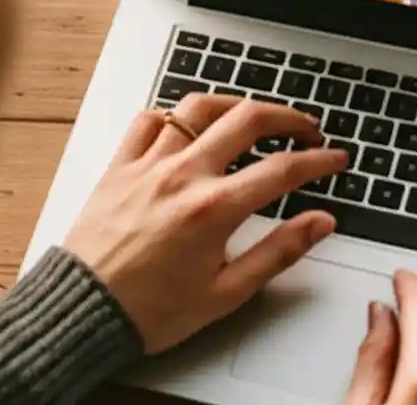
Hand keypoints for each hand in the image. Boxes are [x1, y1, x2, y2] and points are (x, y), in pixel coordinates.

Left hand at [64, 94, 347, 353]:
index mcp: (215, 209)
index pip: (284, 169)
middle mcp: (183, 176)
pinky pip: (148, 121)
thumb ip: (279, 251)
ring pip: (198, 107)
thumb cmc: (149, 310)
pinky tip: (187, 127)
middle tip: (306, 129)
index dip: (319, 160)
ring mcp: (149, 166)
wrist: (82, 313)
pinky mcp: (120, 167)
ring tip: (253, 115)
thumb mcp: (227, 293)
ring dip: (234, 104)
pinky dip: (173, 116)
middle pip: (248, 119)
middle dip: (288, 117)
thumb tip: (319, 223)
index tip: (334, 159)